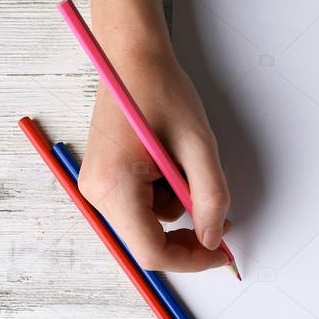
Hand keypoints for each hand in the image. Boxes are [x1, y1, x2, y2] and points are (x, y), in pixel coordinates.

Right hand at [77, 44, 230, 271]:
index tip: (221, 253)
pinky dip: (167, 192)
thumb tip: (213, 238)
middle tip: (219, 215)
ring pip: (150, 222)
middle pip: (148, 241)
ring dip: (179, 204)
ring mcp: (97, 186)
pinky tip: (170, 159)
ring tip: (187, 163)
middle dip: (188, 233)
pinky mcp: (105, 178)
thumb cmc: (160, 90)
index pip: (152, 251)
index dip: (191, 260)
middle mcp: (97, 193)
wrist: (132, 57)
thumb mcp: (198, 145)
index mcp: (114, 187)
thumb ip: (210, 196)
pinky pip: (142, 204)